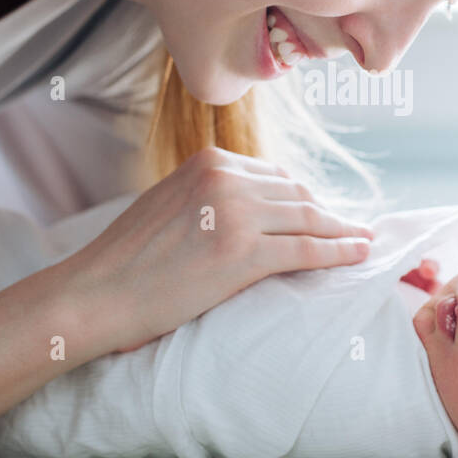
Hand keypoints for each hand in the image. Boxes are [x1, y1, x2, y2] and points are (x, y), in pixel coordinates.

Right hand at [58, 146, 374, 354]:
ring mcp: (236, 215)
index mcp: (207, 163)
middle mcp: (225, 179)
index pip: (273, 176)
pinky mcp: (243, 255)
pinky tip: (358, 254)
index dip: (302, 197)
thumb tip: (248, 212)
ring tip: (363, 241)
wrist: (94, 294)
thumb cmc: (125, 261)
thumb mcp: (167, 205)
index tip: (322, 211)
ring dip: (341, 231)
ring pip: (308, 219)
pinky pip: (306, 250)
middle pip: (296, 194)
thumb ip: (207, 197)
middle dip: (326, 212)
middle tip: (352, 228)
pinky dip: (339, 251)